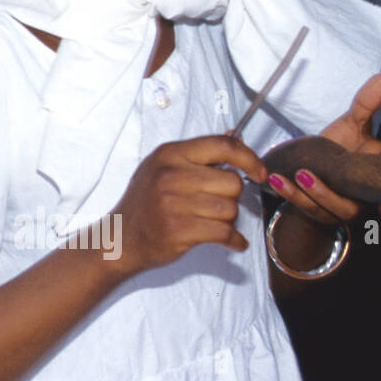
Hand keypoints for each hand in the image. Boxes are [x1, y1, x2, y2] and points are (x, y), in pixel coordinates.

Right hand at [111, 135, 267, 276]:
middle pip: (232, 182)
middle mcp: (170, 174)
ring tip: (212, 222)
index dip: (249, 158)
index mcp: (170, 154)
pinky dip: (234, 240)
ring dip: (229, 219)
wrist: (121, 237)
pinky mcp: (179, 230)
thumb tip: (235, 139)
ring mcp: (173, 203)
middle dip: (232, 197)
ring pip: (230, 209)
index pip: (222, 146)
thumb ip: (195, 156)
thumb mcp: (161, 168)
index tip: (259, 172)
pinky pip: (225, 232)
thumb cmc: (145, 203)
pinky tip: (231, 241)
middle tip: (217, 204)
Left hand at [276, 74, 380, 227]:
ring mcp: (339, 208)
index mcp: (378, 181)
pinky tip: (277, 180)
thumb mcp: (353, 124)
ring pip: (328, 208)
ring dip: (309, 194)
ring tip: (295, 175)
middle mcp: (362, 199)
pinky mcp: (317, 212)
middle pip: (353, 207)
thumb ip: (366, 106)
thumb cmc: (342, 146)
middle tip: (311, 178)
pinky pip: (305, 207)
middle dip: (333, 197)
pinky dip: (290, 195)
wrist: (316, 163)